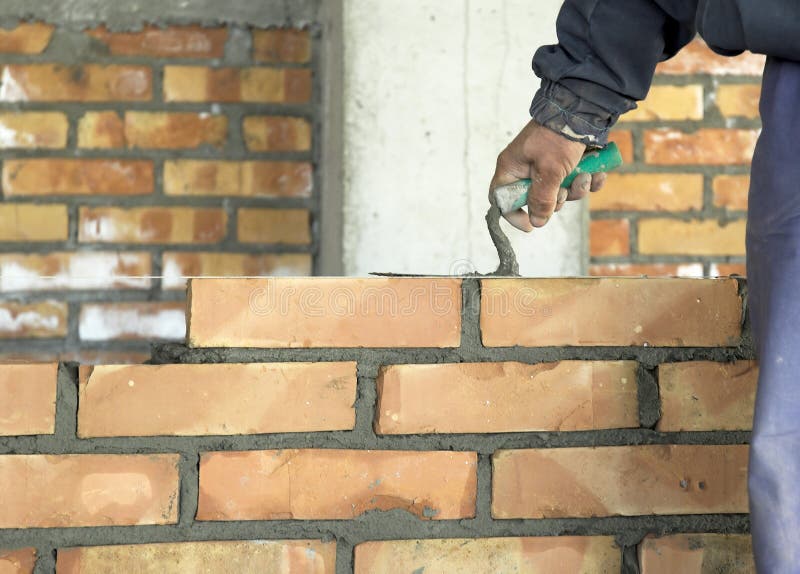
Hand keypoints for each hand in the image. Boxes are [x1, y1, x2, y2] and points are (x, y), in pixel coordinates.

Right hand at [490, 120, 607, 230]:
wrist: (584, 108)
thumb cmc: (559, 136)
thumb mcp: (550, 171)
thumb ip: (542, 199)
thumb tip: (537, 222)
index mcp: (513, 167)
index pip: (502, 199)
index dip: (513, 215)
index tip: (531, 225)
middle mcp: (527, 169)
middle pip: (536, 200)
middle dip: (557, 200)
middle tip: (565, 190)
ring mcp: (548, 166)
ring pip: (560, 193)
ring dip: (576, 189)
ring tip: (584, 175)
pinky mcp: (567, 163)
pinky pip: (576, 182)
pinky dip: (588, 180)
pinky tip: (596, 172)